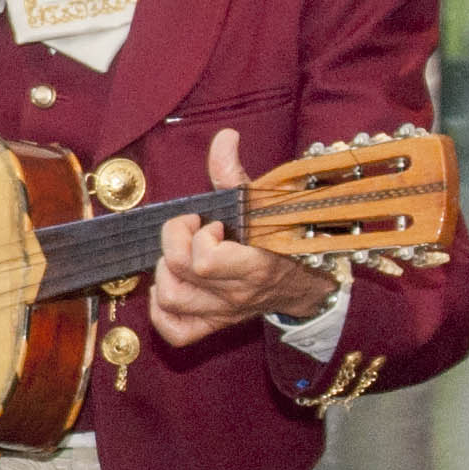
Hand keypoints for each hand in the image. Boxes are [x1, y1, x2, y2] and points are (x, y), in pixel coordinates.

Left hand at [144, 129, 335, 347]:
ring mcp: (223, 313)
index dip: (197, 236)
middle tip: (193, 230)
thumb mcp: (265, 201)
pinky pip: (175, 331)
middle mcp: (235, 296)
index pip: (203, 262)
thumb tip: (224, 138)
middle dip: (175, 242)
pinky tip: (171, 284)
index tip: (211, 223)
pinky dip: (161, 310)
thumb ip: (235, 173)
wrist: (307, 281)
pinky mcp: (214, 324)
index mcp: (252, 267)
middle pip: (177, 275)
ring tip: (181, 254)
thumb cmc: (285, 237)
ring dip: (164, 272)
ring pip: (170, 300)